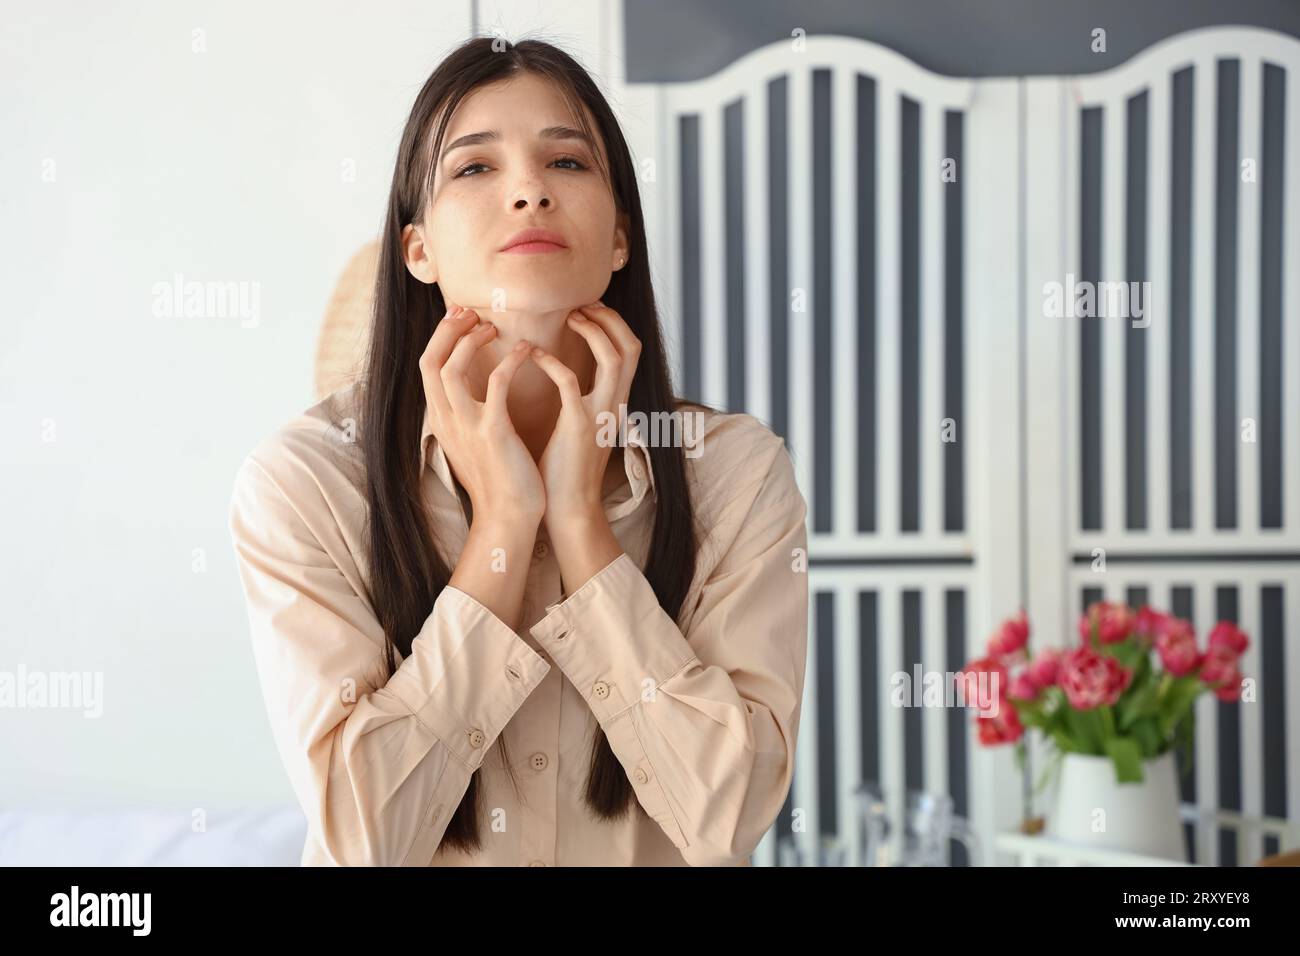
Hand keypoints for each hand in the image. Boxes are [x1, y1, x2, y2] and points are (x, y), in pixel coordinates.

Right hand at [418, 300, 544, 523]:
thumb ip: (467, 416)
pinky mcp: (492, 431)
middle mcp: (446, 421)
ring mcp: (466, 426)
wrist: (509, 516)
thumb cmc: (499, 480)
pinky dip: (510, 360)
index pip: (427, 368)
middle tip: (471, 312)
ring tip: (494, 327)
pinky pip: (496, 383)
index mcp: (442, 421)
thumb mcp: (473, 443)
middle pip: (430, 360)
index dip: (441, 338)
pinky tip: (527, 350)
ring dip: (472, 340)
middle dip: (447, 330)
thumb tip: (472, 392)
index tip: (460, 318)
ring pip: (452, 366)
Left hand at [528, 301, 641, 529]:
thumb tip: (570, 379)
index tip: (588, 310)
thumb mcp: (581, 427)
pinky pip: (570, 382)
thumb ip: (582, 401)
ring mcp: (601, 414)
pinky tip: (533, 355)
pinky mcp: (578, 426)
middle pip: (632, 346)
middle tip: (582, 306)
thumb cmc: (566, 470)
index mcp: (616, 403)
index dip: (614, 324)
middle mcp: (616, 404)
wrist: (568, 508)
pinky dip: (553, 362)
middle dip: (610, 319)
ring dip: (593, 331)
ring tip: (569, 318)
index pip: (631, 351)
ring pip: (615, 357)